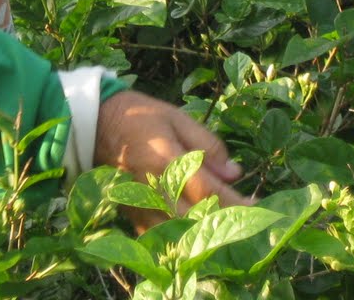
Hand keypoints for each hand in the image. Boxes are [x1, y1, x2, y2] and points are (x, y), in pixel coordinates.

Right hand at [94, 89, 249, 230]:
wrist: (94, 125)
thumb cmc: (139, 116)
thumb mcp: (177, 117)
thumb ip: (207, 145)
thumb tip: (235, 173)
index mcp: (167, 161)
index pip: (211, 192)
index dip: (238, 202)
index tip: (259, 204)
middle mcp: (156, 190)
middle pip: (200, 220)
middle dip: (228, 222)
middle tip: (250, 218)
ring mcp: (143, 208)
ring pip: (182, 234)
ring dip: (208, 233)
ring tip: (230, 226)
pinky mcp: (134, 217)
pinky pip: (164, 236)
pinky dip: (184, 237)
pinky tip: (200, 231)